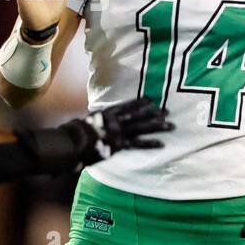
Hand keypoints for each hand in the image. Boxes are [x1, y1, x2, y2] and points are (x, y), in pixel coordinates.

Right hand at [59, 97, 173, 166]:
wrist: (73, 142)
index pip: (127, 105)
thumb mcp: (87, 120)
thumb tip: (98, 117)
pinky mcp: (120, 144)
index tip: (152, 100)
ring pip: (142, 128)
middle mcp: (116, 120)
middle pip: (139, 115)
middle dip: (154, 114)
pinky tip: (161, 143)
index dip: (140, 103)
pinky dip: (150, 143)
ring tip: (171, 125)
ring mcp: (119, 132)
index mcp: (108, 112)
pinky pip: (138, 144)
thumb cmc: (76, 133)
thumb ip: (96, 118)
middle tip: (168, 111)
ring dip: (157, 126)